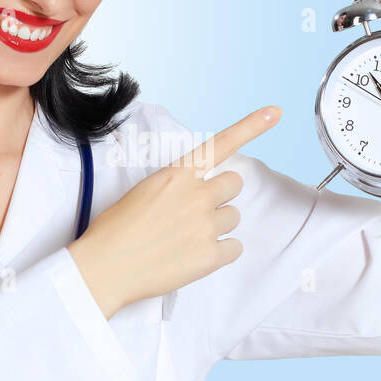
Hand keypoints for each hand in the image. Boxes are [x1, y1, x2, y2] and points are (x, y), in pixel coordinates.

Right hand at [67, 105, 282, 319]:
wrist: (105, 268)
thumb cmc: (115, 231)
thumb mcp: (143, 192)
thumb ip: (175, 188)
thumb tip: (192, 196)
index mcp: (177, 175)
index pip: (220, 144)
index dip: (252, 126)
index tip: (275, 112)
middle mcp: (197, 195)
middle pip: (234, 184)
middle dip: (221, 195)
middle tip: (197, 211)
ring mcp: (206, 225)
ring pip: (234, 216)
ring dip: (217, 225)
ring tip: (186, 238)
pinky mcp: (210, 256)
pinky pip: (235, 247)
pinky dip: (220, 252)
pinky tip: (195, 256)